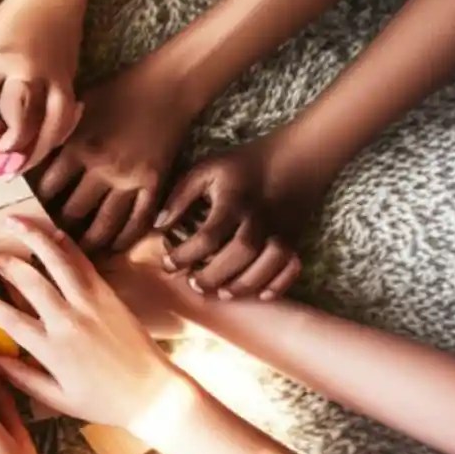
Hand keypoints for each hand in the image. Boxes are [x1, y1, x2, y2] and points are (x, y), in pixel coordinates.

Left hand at [0, 0, 82, 178]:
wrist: (50, 0)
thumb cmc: (2, 30)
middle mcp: (27, 71)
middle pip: (19, 120)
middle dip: (3, 152)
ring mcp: (54, 79)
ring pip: (49, 127)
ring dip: (31, 155)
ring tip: (13, 173)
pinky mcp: (71, 84)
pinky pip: (65, 122)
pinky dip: (52, 141)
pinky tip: (38, 154)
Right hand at [0, 217, 189, 428]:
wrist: (152, 392)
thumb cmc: (103, 402)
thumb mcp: (58, 398)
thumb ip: (21, 377)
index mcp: (51, 349)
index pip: (8, 317)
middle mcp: (68, 320)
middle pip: (27, 280)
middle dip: (0, 262)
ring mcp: (89, 302)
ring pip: (55, 260)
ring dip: (31, 237)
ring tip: (10, 221)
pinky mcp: (107, 293)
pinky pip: (82, 262)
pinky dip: (64, 243)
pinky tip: (50, 230)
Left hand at [35, 60, 193, 252]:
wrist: (166, 86)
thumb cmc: (115, 93)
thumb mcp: (77, 107)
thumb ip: (52, 135)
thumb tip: (19, 157)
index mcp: (78, 146)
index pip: (48, 189)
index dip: (36, 206)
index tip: (27, 219)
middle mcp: (103, 166)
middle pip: (72, 213)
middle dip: (58, 231)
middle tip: (46, 245)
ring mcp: (131, 179)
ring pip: (103, 226)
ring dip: (87, 245)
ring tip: (76, 255)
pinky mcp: (154, 185)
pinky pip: (137, 222)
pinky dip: (123, 240)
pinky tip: (112, 247)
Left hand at [155, 136, 306, 299]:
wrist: (295, 157)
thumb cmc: (241, 166)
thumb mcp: (206, 170)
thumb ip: (180, 197)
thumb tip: (159, 226)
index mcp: (234, 201)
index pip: (208, 236)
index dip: (185, 255)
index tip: (167, 264)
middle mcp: (260, 218)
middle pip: (239, 254)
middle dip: (214, 275)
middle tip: (193, 285)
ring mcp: (281, 229)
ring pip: (268, 264)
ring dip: (244, 284)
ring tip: (222, 294)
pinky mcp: (295, 238)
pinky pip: (292, 267)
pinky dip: (279, 284)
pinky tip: (261, 296)